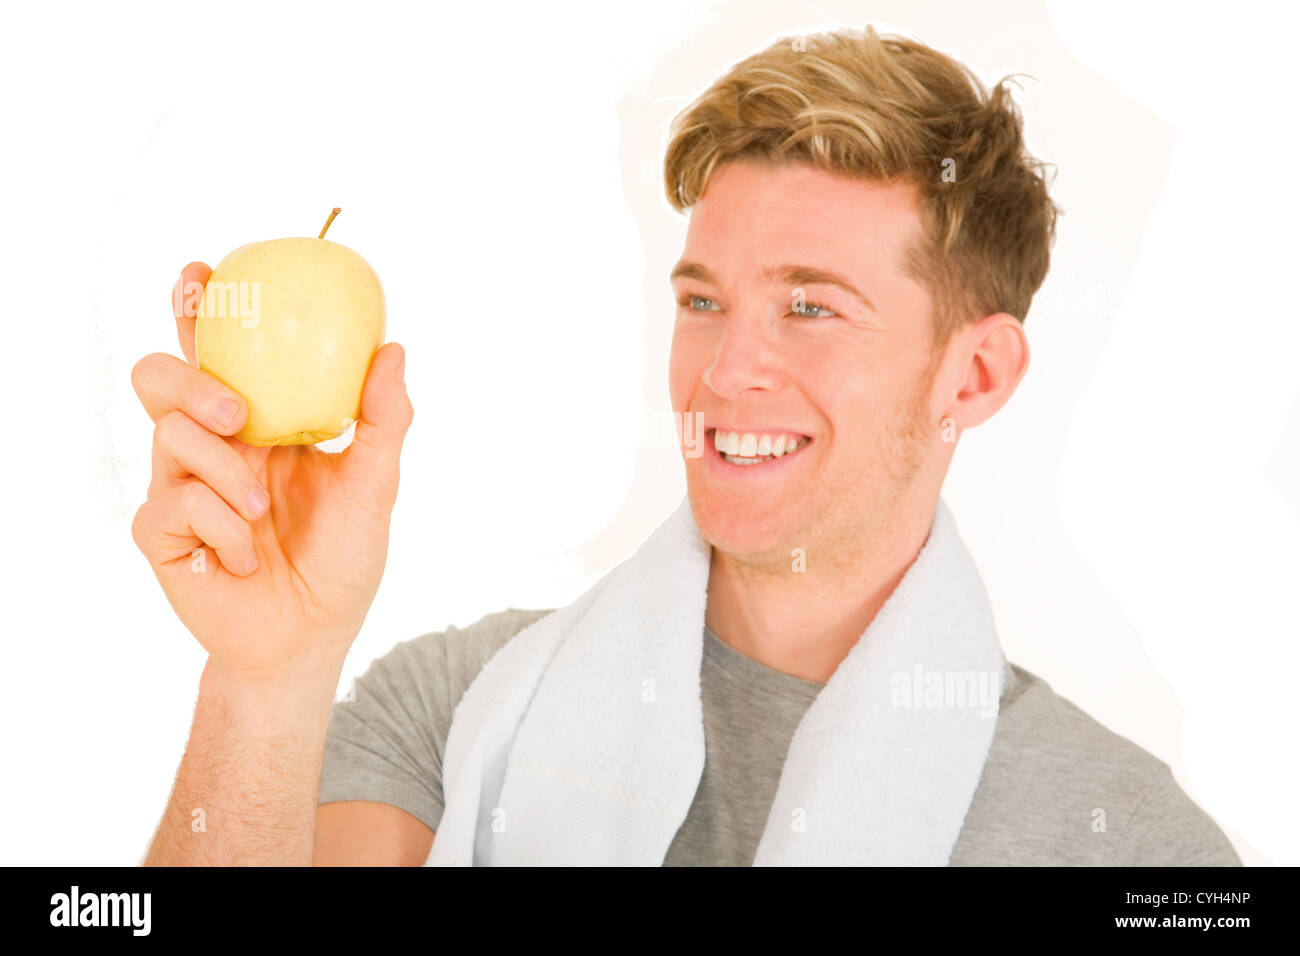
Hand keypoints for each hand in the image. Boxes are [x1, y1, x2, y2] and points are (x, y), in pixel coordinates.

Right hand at [131, 262, 414, 675]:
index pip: (219, 354)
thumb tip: (394, 348)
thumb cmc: (340, 561)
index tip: (203, 272)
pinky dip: (223, 530)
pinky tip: (245, 559)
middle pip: (162, 378)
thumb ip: (382, 421)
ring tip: (262, 510)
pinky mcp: (160, 532)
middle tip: (236, 412)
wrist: (310, 639)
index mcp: (256, 425)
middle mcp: (212, 446)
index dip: (200, 310)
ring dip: (226, 474)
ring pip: (169, 437)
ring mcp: (180, 486)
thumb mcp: (373, 488)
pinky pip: (177, 504)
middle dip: (191, 380)